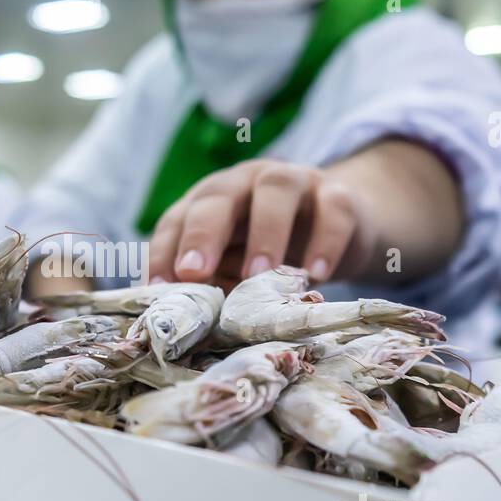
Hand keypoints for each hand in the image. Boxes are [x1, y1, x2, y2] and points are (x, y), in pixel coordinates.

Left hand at [146, 160, 375, 287]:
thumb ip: (208, 284)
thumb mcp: (234, 267)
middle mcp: (247, 182)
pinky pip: (332, 210)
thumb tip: (172, 318)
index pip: (178, 217)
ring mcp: (296, 182)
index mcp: (213, 199)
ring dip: (264, 233)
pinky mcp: (339, 196)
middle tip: (193, 273)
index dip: (164, 250)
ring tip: (258, 275)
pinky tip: (316, 275)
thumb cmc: (272, 251)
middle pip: (218, 194)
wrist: (341, 229)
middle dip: (202, 233)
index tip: (159, 286)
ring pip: (276, 191)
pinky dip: (324, 242)